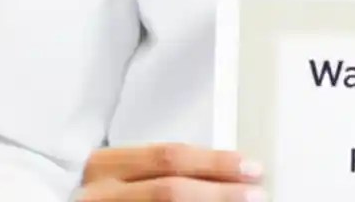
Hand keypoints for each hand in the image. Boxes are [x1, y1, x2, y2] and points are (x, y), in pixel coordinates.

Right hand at [75, 143, 264, 200]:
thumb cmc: (98, 197)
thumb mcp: (120, 177)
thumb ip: (158, 172)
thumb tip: (220, 174)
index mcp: (106, 166)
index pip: (169, 158)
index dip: (214, 163)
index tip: (250, 167)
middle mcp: (101, 194)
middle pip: (170, 190)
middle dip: (219, 192)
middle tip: (256, 194)